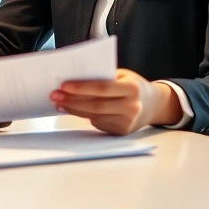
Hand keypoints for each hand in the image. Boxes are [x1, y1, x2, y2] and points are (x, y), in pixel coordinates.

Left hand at [50, 69, 181, 134]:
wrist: (153, 104)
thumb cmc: (133, 85)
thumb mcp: (123, 76)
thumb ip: (103, 77)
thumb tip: (74, 79)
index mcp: (132, 88)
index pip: (103, 88)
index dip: (82, 87)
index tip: (64, 85)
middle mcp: (131, 107)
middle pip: (96, 104)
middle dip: (72, 100)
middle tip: (54, 95)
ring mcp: (126, 122)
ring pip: (94, 116)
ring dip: (73, 109)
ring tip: (59, 102)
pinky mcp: (120, 132)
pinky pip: (97, 122)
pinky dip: (82, 116)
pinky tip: (71, 109)